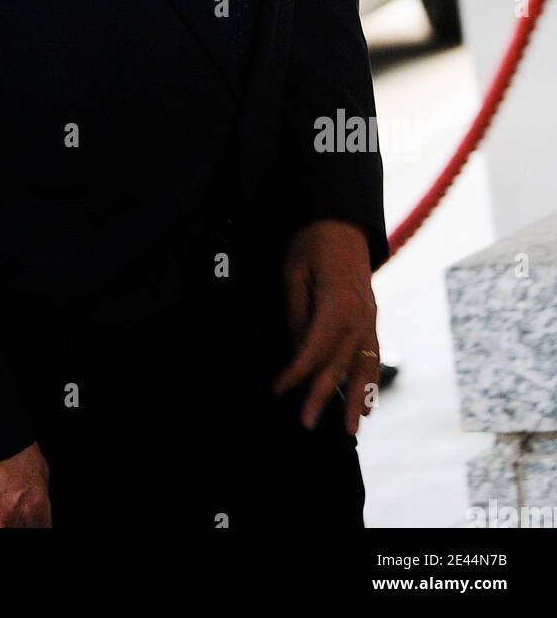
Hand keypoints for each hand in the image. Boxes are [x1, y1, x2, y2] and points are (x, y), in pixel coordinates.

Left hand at [271, 219, 378, 435]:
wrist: (342, 223)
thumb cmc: (312, 245)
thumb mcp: (293, 273)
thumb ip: (296, 313)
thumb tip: (297, 349)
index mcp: (337, 304)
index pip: (313, 349)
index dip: (295, 373)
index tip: (278, 389)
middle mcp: (359, 317)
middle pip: (338, 364)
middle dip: (322, 396)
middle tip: (308, 423)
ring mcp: (370, 319)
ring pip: (364, 367)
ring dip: (358, 399)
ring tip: (352, 429)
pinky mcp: (372, 319)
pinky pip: (373, 356)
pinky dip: (371, 381)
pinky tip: (367, 403)